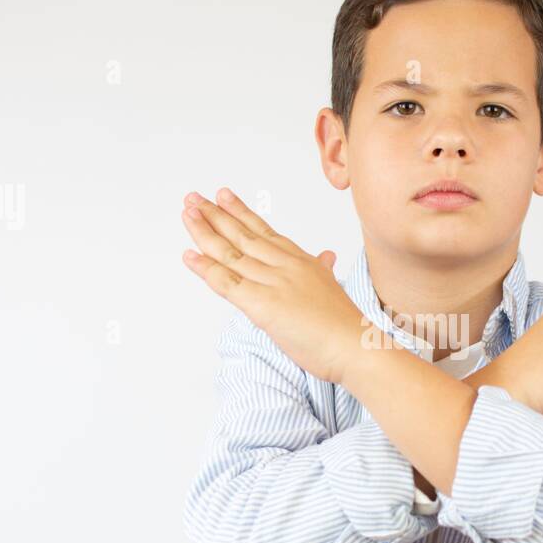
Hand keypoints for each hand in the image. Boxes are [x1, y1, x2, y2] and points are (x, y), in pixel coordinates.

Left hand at [180, 188, 363, 384]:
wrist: (354, 346)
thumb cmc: (344, 325)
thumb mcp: (332, 287)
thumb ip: (323, 269)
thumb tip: (327, 256)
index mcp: (301, 261)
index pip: (264, 231)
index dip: (241, 212)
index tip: (223, 196)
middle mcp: (284, 265)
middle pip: (243, 235)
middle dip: (215, 215)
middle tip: (194, 198)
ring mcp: (272, 283)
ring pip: (231, 253)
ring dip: (205, 233)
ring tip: (187, 214)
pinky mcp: (261, 304)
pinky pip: (227, 283)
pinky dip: (206, 268)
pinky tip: (189, 256)